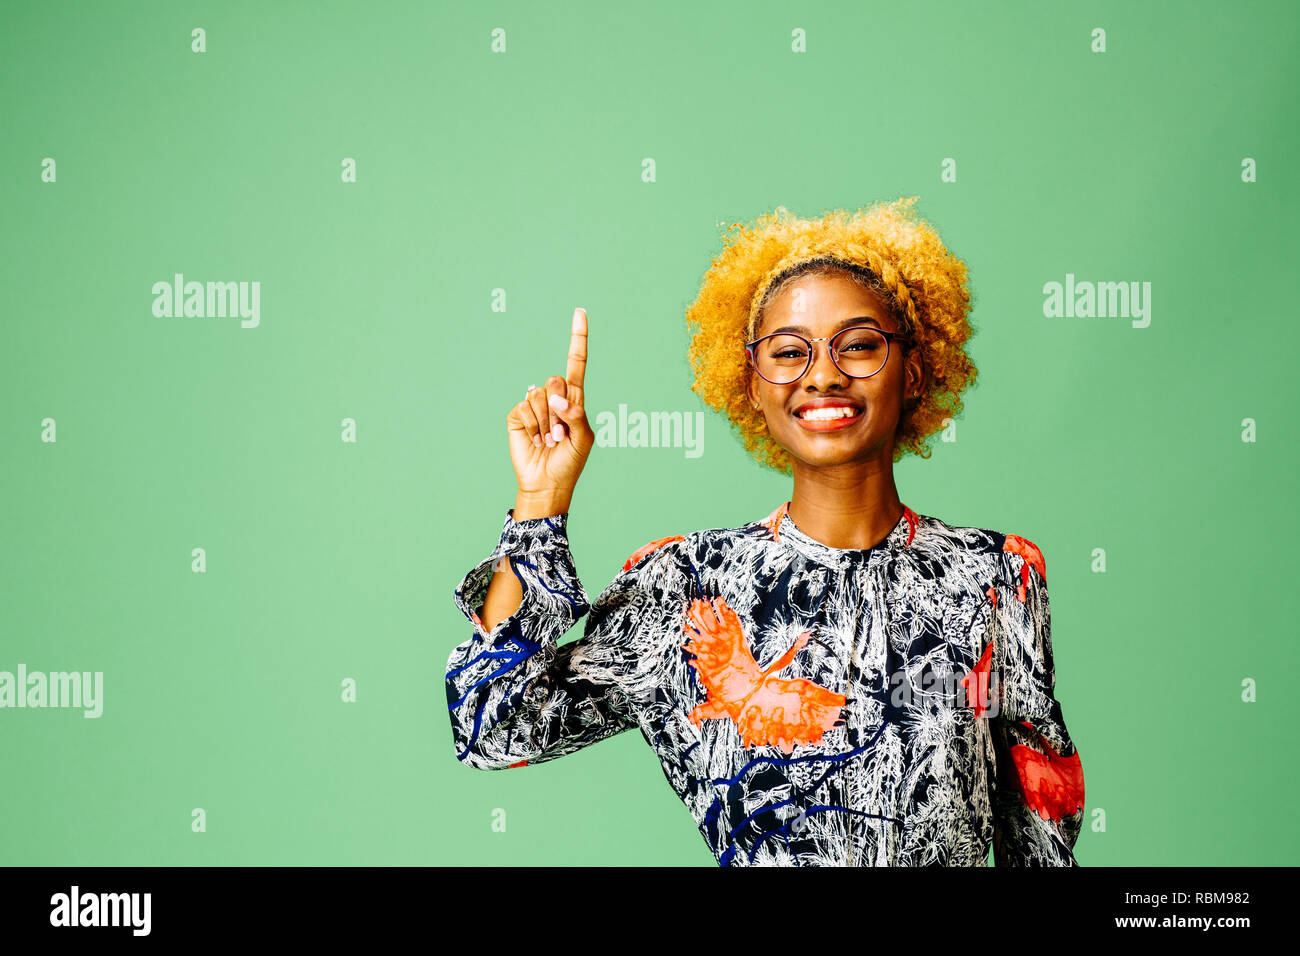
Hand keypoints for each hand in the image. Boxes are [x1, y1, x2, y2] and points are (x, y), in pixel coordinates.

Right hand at [506, 307, 594, 515]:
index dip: (578, 337)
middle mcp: (554, 397)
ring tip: (548, 440)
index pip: (577, 362)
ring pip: (540, 395)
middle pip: (556, 380)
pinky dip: (532, 426)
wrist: (547, 483)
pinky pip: (524, 407)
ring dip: (547, 423)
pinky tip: (535, 439)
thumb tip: (554, 396)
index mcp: (574, 399)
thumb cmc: (569, 461)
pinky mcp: (517, 415)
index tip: (580, 312)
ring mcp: (534, 406)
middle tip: (561, 434)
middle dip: (560, 410)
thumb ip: (576, 413)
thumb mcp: (584, 438)